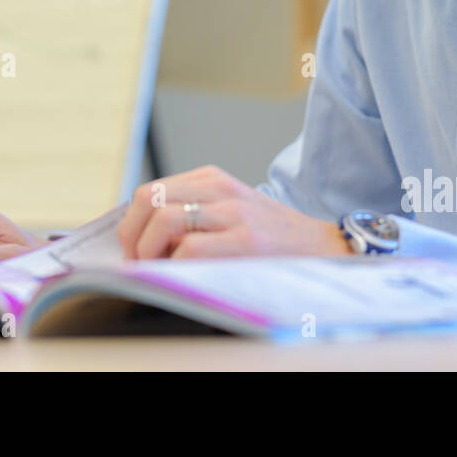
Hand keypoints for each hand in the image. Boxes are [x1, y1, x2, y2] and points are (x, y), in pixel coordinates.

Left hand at [117, 165, 351, 259]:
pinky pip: (190, 248)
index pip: (149, 191)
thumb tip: (141, 238)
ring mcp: (233, 213)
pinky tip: (184, 276)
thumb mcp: (229, 210)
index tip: (134, 251)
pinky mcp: (246, 241)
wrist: (324, 247)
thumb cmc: (272, 238)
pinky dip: (176, 265)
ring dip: (149, 251)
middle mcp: (219, 189)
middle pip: (148, 198)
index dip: (131, 225)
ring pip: (164, 219)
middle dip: (132, 236)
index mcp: (211, 179)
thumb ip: (192, 213)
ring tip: (158, 271)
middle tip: (138, 263)